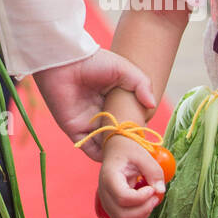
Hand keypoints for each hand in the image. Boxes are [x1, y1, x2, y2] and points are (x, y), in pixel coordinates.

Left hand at [32, 49, 155, 160]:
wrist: (66, 61)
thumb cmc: (94, 62)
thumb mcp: (124, 69)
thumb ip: (141, 85)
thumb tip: (151, 105)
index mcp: (114, 101)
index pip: (129, 122)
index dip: (139, 130)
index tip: (149, 138)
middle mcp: (103, 114)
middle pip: (119, 137)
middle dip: (129, 146)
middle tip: (140, 152)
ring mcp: (89, 123)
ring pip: (106, 146)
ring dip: (116, 152)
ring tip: (128, 156)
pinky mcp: (75, 129)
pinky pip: (89, 149)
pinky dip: (101, 155)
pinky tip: (112, 154)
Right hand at [98, 133, 164, 217]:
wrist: (116, 150)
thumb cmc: (128, 150)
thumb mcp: (142, 155)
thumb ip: (153, 171)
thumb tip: (160, 191)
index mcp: (109, 177)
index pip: (123, 198)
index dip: (141, 197)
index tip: (151, 188)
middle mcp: (104, 193)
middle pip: (123, 215)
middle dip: (144, 210)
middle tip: (154, 196)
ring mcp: (106, 203)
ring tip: (149, 202)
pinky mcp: (112, 209)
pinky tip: (144, 208)